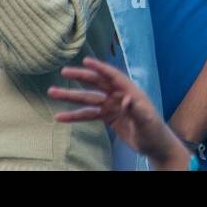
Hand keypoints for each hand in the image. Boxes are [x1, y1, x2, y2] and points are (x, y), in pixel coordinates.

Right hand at [50, 56, 190, 170]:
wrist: (154, 145)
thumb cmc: (154, 131)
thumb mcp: (147, 122)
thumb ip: (137, 110)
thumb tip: (126, 100)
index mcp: (131, 91)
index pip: (113, 76)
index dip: (100, 68)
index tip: (85, 61)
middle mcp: (119, 95)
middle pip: (97, 83)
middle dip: (81, 77)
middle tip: (64, 72)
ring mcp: (112, 106)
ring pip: (88, 99)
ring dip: (71, 96)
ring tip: (52, 92)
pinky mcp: (108, 117)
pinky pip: (88, 114)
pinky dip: (74, 115)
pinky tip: (59, 117)